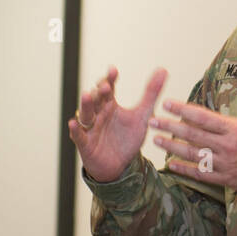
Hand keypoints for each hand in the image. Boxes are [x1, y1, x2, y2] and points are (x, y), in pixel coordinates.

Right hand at [69, 66, 166, 182]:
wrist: (120, 166)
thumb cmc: (127, 138)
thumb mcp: (143, 115)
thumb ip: (151, 93)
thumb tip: (163, 70)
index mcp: (110, 105)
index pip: (108, 89)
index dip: (109, 79)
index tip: (113, 70)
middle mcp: (98, 114)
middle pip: (96, 100)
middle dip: (100, 92)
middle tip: (106, 86)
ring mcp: (91, 128)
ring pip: (86, 114)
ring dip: (86, 105)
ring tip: (87, 95)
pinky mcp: (86, 144)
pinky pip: (78, 136)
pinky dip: (75, 130)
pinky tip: (73, 123)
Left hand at [149, 59, 236, 197]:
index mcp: (236, 128)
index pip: (203, 117)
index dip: (182, 109)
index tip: (166, 103)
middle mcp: (228, 146)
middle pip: (192, 135)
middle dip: (170, 127)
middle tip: (152, 120)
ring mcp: (226, 164)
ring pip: (193, 155)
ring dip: (172, 147)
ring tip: (156, 140)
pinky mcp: (227, 179)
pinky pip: (201, 174)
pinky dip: (185, 169)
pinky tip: (170, 164)